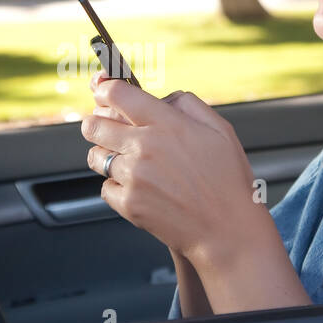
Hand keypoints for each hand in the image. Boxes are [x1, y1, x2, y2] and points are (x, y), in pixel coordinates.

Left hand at [80, 71, 263, 264]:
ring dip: (105, 155)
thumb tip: (164, 98)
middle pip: (94, 125)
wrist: (227, 231)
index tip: (104, 93)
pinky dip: (116, 187)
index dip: (105, 91)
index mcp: (166, 124)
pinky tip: (138, 188)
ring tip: (127, 162)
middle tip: (104, 127)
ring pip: (96, 156)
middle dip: (96, 123)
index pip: (117, 94)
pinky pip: (105, 187)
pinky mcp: (128, 203)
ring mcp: (133, 176)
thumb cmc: (228, 182)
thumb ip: (189, 104)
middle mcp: (144, 146)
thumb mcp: (220, 130)